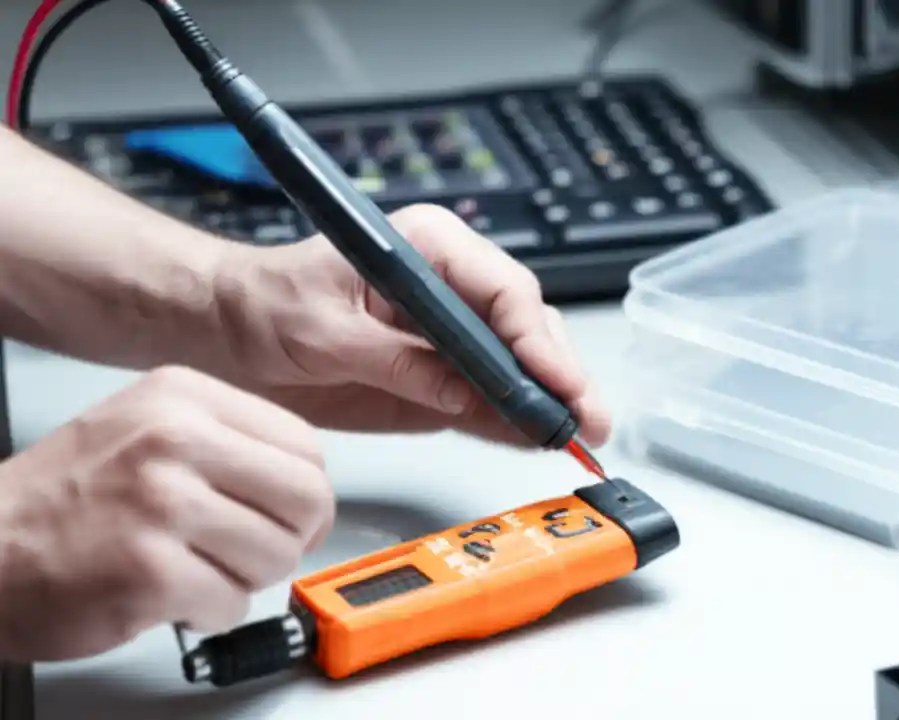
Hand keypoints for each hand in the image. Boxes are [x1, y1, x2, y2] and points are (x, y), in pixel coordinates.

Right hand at [0, 366, 332, 661]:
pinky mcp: (151, 571)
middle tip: (249, 550)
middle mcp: (176, 440)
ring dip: (243, 578)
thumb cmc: (64, 498)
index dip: (306, 494)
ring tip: (193, 567)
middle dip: (289, 538)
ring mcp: (163, 505)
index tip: (286, 515)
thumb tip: (308, 482)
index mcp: (184, 398)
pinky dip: (208, 612)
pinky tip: (169, 595)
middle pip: (306, 500)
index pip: (306, 447)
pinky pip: (232, 603)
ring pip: (277, 555)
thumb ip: (229, 443)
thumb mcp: (148, 428)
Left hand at [209, 205, 609, 445]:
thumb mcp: (322, 330)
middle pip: (527, 327)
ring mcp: (449, 336)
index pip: (503, 289)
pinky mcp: (439, 378)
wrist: (228, 333)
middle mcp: (450, 287)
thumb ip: (394, 360)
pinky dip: (515, 423)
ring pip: (519, 366)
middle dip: (560, 373)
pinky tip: (541, 440)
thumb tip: (461, 390)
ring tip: (583, 435)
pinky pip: (487, 401)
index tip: (556, 380)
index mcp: (429, 248)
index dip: (535, 337)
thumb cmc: (265, 304)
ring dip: (551, 402)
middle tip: (585, 416)